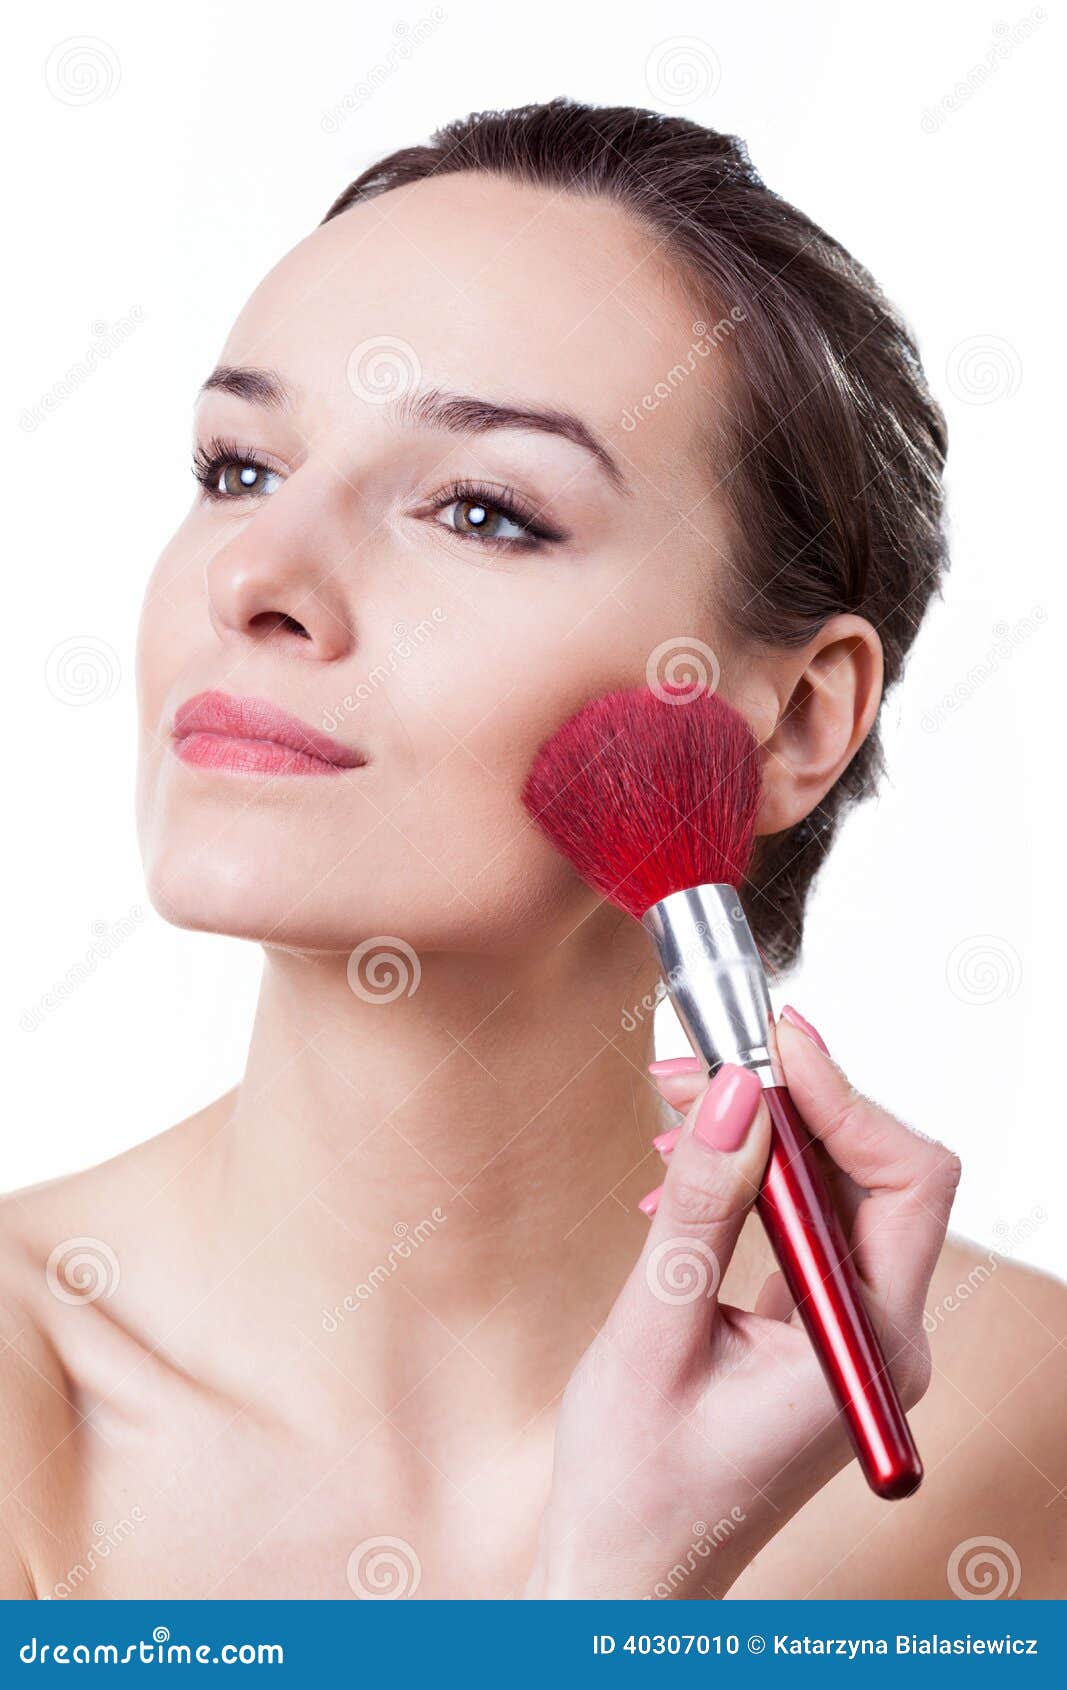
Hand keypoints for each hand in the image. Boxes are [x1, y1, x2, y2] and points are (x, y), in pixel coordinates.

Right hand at [525, 1010, 960, 1598]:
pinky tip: (683, 1179)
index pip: (907, 1180)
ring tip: (675, 1108)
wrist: (625, 1577)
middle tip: (698, 1061)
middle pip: (873, 1172)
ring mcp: (853, 1338)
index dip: (844, 1096)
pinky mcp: (816, 1333)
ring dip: (761, 1137)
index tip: (772, 1040)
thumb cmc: (636, 1487)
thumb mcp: (653, 1335)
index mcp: (868, 1350)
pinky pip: (803, 1227)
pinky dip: (750, 1182)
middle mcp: (882, 1340)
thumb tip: (733, 1093)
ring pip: (835, 1191)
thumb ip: (700, 1210)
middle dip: (790, 1102)